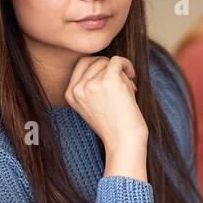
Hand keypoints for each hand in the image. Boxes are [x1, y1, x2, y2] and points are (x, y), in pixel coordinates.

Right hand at [64, 55, 147, 176]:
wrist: (124, 141)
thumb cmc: (113, 125)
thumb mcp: (92, 105)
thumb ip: (90, 85)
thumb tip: (105, 61)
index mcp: (70, 94)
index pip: (82, 64)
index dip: (98, 65)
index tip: (110, 76)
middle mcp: (78, 89)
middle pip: (95, 61)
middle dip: (110, 69)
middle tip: (121, 84)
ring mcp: (92, 84)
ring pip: (108, 62)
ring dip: (120, 73)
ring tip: (127, 90)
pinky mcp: (108, 80)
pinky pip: (117, 60)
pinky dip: (126, 64)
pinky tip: (132, 75)